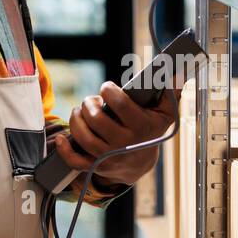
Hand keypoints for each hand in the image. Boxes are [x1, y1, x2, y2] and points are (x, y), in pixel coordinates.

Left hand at [55, 83, 179, 189]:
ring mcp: (110, 157)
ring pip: (84, 137)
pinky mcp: (97, 167)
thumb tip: (175, 71)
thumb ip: (170, 90)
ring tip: (79, 112)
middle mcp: (125, 144)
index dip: (108, 90)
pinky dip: (65, 149)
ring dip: (76, 119)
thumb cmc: (150, 130)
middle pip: (97, 119)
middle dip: (89, 104)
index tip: (107, 88)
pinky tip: (62, 138)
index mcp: (142, 126)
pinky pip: (76, 162)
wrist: (141, 162)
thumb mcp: (164, 112)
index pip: (120, 104)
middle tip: (91, 101)